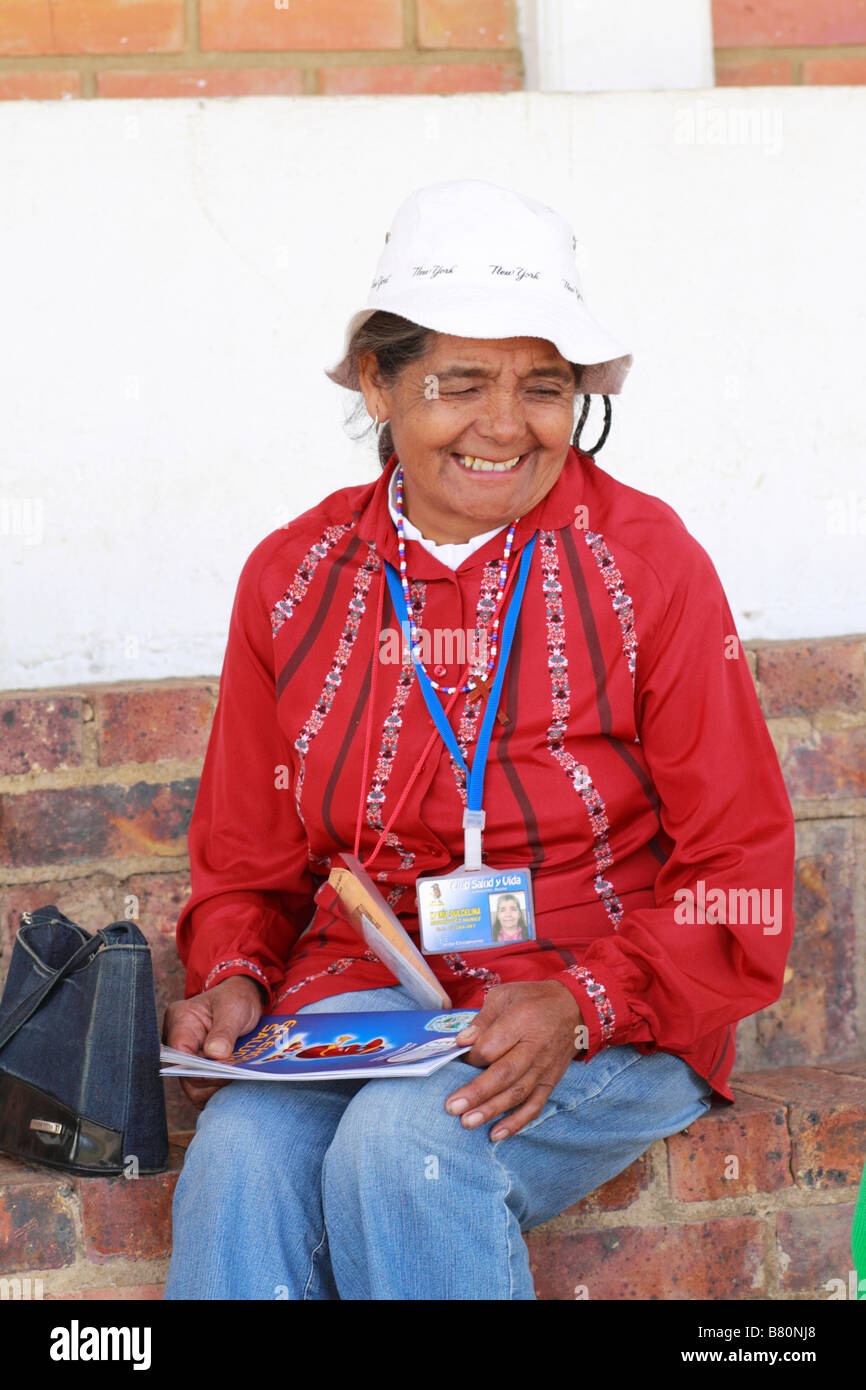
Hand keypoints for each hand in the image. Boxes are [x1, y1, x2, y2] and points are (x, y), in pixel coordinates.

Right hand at [162, 975, 266, 1108]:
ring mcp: (188, 1056)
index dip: (201, 1069)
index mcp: (180, 1021)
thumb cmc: (235, 997)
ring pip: (194, 1087)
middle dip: (211, 1081)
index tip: (226, 1073)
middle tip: (237, 1080)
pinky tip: (236, 1086)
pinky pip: (204, 1088)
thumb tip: (215, 1055)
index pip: (180, 1055)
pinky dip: (219, 1089)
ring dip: (216, 1089)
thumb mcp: (233, 1008)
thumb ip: (224, 1031)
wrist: (243, 997)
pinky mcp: (199, 1067)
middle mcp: (178, 1041)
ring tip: (238, 1084)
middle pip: (185, 1075)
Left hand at [445, 980, 583, 1140]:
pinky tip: (496, 1134)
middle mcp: (534, 1048)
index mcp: (521, 1021)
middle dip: (477, 1093)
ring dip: (492, 1111)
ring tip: (467, 1122)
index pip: (491, 1046)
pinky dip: (517, 1122)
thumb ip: (483, 1019)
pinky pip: (534, 1105)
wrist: (574, 1009)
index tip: (458, 1059)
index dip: (471, 1056)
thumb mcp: (505, 995)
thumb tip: (461, 1041)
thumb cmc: (533, 1000)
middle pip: (504, 1074)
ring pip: (517, 1094)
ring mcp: (544, 1068)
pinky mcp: (550, 1082)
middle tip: (452, 1107)